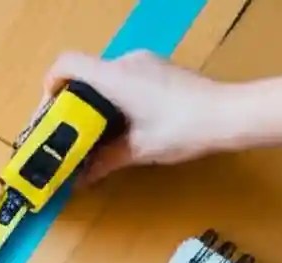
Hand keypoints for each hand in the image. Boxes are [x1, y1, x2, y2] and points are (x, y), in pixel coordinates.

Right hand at [39, 50, 230, 184]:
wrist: (232, 114)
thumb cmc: (184, 127)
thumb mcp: (139, 149)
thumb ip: (104, 162)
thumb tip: (80, 179)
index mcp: (115, 77)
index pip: (67, 65)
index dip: (49, 86)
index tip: (49, 114)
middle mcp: (127, 63)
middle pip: (84, 75)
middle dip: (71, 104)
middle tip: (68, 133)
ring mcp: (145, 63)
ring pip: (104, 79)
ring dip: (94, 104)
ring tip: (95, 135)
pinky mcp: (159, 70)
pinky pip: (124, 80)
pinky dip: (114, 100)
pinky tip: (123, 126)